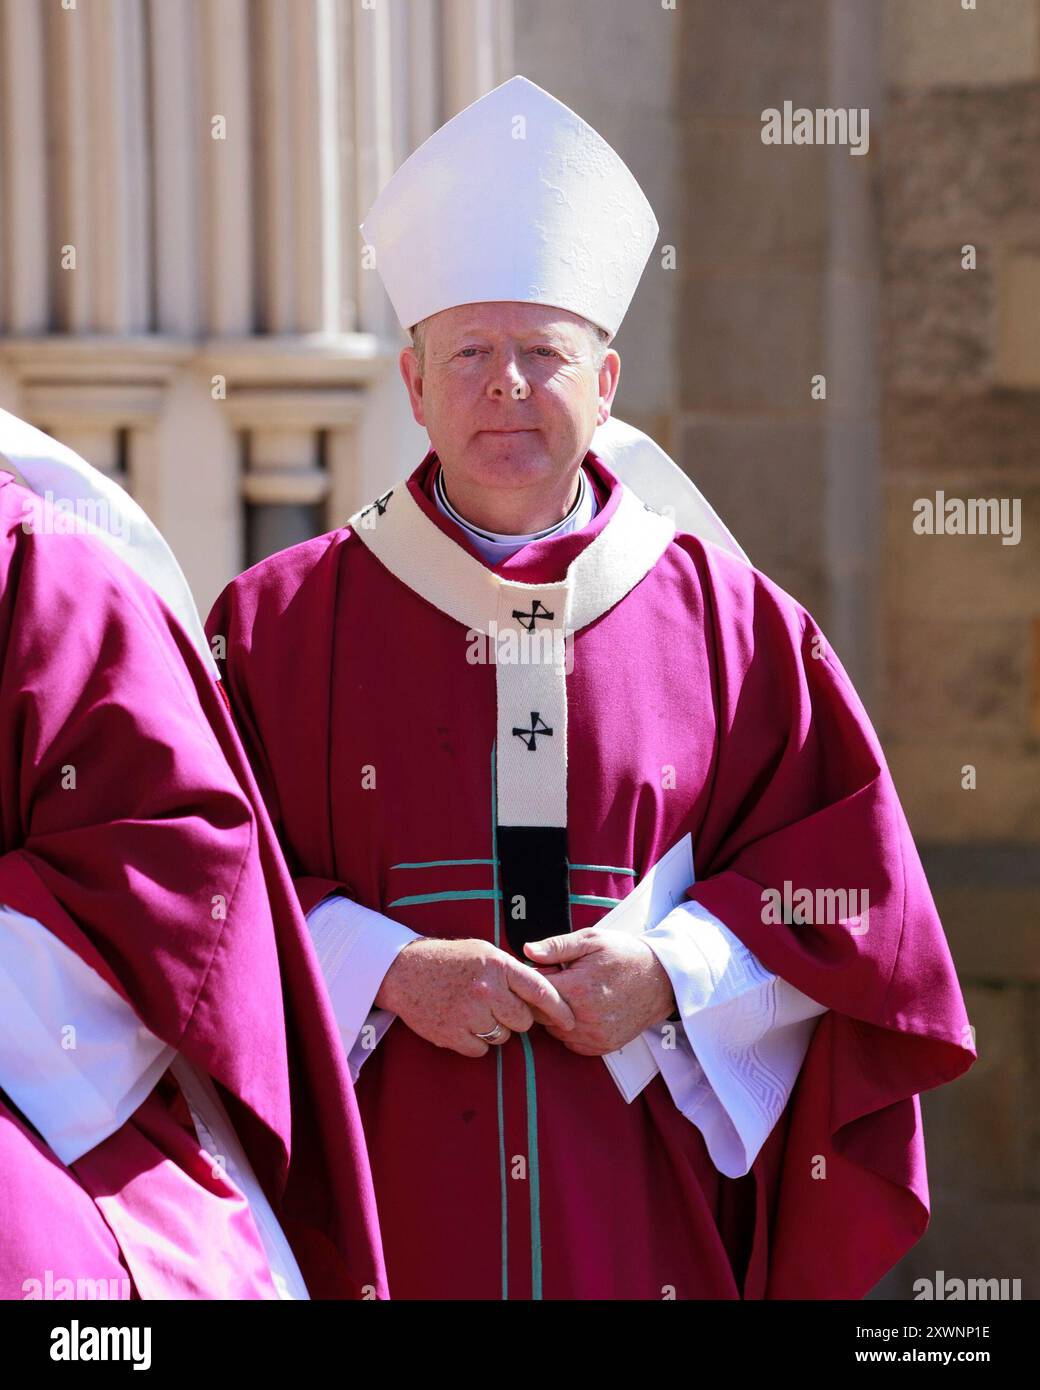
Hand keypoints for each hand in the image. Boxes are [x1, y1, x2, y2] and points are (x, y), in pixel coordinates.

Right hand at [375, 937, 576, 1057]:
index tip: (571, 1021)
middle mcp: (486, 990)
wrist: (405, 971)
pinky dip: (474, 1041)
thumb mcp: (484, 953)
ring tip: (474, 1011)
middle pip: (524, 1021)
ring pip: (503, 1037)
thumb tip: (544, 994)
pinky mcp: (452, 1035)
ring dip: (495, 1029)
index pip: (541, 991)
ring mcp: (469, 1014)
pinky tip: (461, 1023)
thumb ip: (512, 971)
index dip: (560, 1009)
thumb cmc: (450, 960)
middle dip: (516, 1017)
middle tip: (497, 1006)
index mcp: (498, 966)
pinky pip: (481, 1050)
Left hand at [523, 927, 675, 1055]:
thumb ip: (556, 946)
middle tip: (560, 980)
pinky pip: (571, 1043)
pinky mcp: (602, 1046)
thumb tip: (527, 951)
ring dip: (555, 1015)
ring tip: (574, 994)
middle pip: (540, 1013)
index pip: (534, 991)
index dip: (534, 978)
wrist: (661, 979)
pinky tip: (582, 1011)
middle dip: (542, 998)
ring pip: (553, 1030)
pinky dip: (570, 1029)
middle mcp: (583, 1017)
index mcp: (577, 988)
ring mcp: (594, 1035)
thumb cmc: (625, 955)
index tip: (545, 969)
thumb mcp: (592, 940)